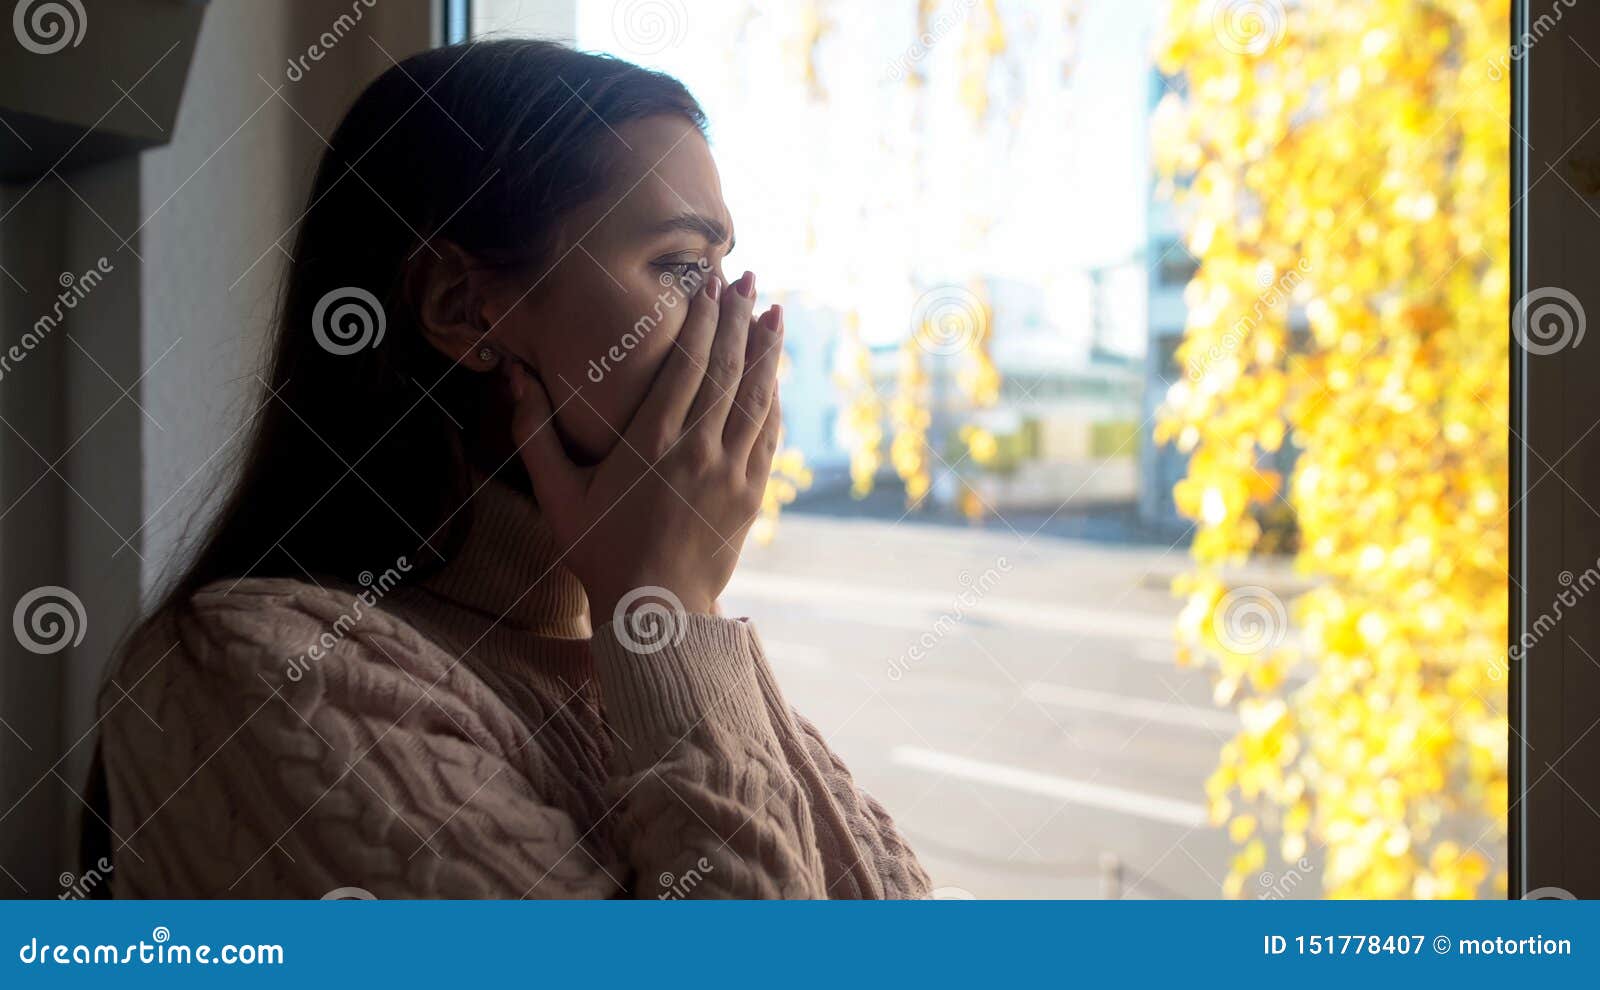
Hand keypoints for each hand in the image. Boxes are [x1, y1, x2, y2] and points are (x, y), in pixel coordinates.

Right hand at [507, 271, 782, 625]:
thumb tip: (514, 374)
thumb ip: (534, 431)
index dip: (701, 318)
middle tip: (747, 277)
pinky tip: (776, 375)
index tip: (710, 282)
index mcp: (649, 443)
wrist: (655, 612)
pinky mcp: (751, 494)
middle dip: (738, 317)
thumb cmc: (599, 552)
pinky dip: (774, 398)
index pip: (685, 363)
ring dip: (766, 350)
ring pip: (756, 396)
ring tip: (775, 311)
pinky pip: (768, 434)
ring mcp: (730, 472)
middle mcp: (696, 450)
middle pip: (725, 368)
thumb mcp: (557, 494)